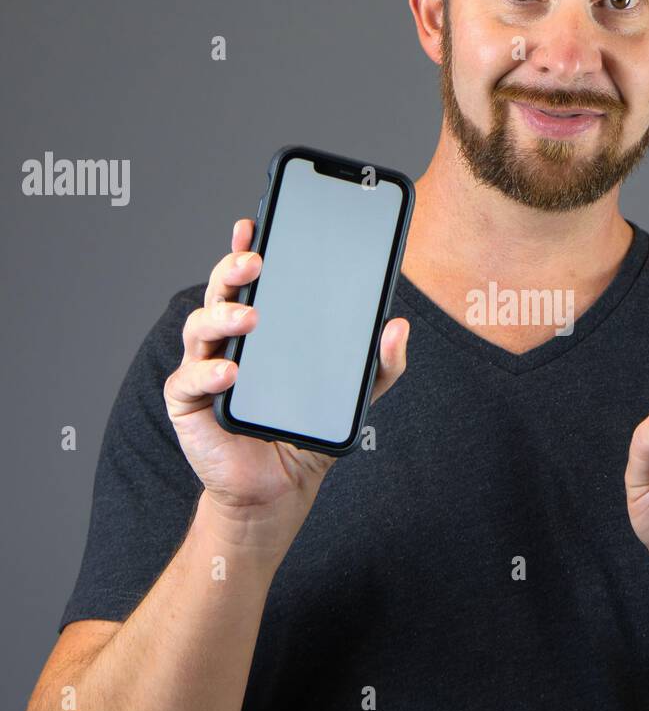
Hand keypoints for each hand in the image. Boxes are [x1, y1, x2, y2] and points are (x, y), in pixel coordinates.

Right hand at [163, 217, 409, 518]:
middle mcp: (228, 338)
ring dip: (223, 314)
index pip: (252, 278)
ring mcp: (204, 367)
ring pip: (199, 326)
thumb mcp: (353, 395)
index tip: (256, 223)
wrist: (277, 488)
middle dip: (234, 267)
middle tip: (256, 259)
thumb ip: (380, 364)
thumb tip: (398, 326)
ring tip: (251, 316)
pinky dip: (207, 373)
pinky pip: (188, 380)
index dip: (247, 246)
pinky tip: (229, 372)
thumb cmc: (305, 430)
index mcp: (262, 327)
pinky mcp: (188, 403)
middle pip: (222, 290)